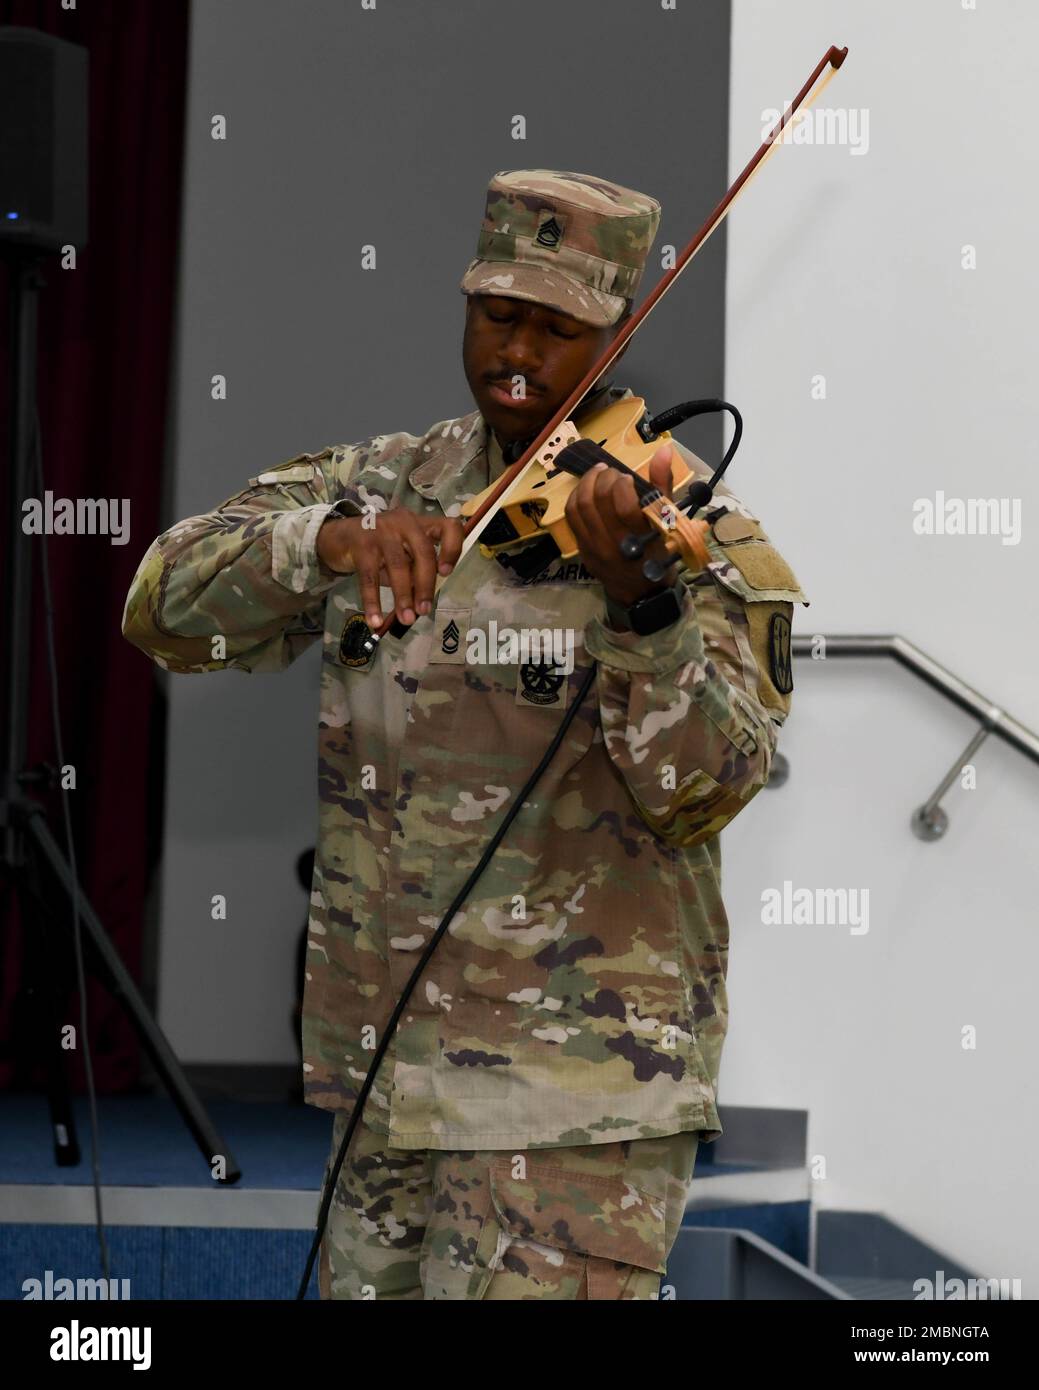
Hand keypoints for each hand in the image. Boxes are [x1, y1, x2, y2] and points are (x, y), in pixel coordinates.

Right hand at [316, 509, 463, 626]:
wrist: (338, 537)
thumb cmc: (379, 549)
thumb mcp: (402, 555)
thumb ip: (416, 571)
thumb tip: (424, 600)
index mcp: (421, 524)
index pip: (449, 527)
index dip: (452, 549)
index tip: (446, 573)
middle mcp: (405, 522)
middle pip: (423, 551)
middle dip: (426, 584)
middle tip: (424, 610)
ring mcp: (382, 530)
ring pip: (397, 565)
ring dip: (403, 596)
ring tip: (406, 619)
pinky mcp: (361, 544)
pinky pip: (369, 577)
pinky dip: (373, 602)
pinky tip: (375, 620)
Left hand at [563, 443, 677, 607]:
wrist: (642, 594)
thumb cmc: (661, 556)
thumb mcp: (669, 523)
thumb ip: (663, 486)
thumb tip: (663, 450)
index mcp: (640, 538)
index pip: (623, 505)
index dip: (622, 483)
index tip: (628, 478)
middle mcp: (614, 544)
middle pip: (597, 500)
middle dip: (604, 477)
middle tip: (612, 472)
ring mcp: (595, 548)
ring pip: (580, 505)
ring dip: (587, 482)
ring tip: (598, 473)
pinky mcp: (582, 549)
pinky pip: (571, 516)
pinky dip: (577, 496)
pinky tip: (587, 489)